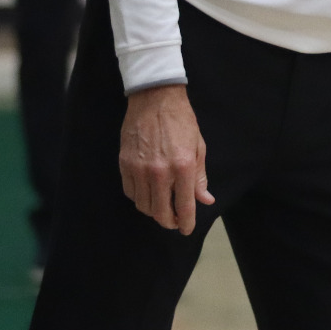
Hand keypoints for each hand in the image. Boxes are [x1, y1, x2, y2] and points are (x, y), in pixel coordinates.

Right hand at [119, 84, 213, 233]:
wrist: (155, 99)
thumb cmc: (181, 122)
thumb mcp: (198, 147)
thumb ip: (199, 177)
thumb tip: (205, 200)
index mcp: (182, 167)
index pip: (184, 206)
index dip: (186, 223)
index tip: (186, 230)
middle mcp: (159, 172)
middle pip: (160, 212)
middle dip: (168, 221)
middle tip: (174, 221)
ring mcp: (139, 169)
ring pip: (143, 205)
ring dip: (153, 210)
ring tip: (162, 206)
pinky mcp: (125, 164)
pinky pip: (130, 192)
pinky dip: (140, 198)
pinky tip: (148, 193)